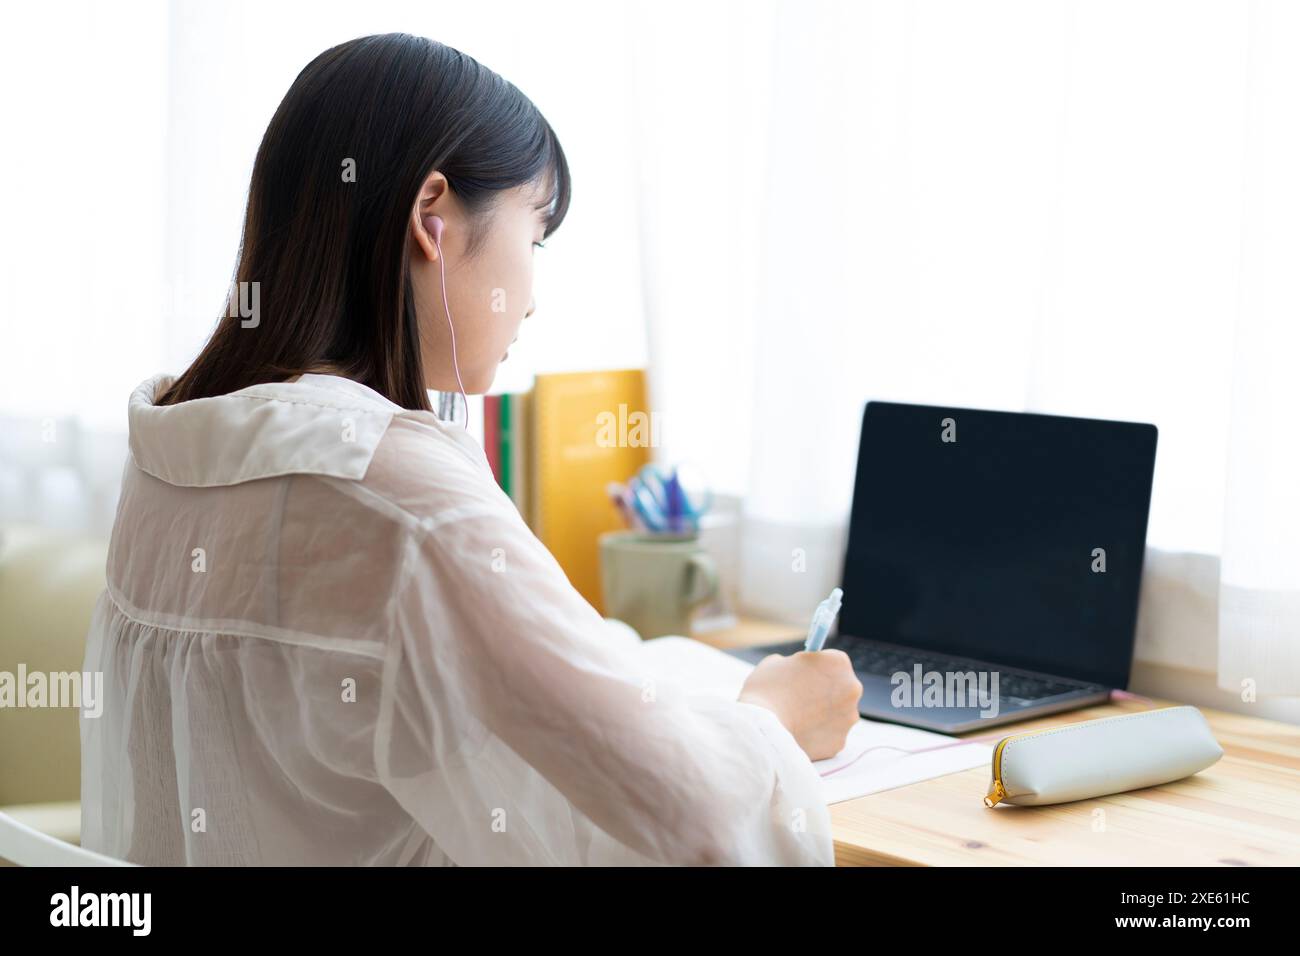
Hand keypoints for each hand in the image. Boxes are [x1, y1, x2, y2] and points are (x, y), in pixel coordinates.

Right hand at [738, 649, 862, 760]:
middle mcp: (852, 688)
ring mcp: (849, 717)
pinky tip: (798, 734)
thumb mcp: (775, 663)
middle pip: (842, 688)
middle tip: (802, 698)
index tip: (807, 675)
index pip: (834, 662)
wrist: (762, 728)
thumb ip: (793, 664)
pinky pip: (829, 736)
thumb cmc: (765, 690)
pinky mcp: (840, 742)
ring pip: (837, 714)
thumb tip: (795, 670)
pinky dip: (817, 736)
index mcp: (838, 662)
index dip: (818, 669)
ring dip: (822, 715)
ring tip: (796, 719)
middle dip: (825, 692)